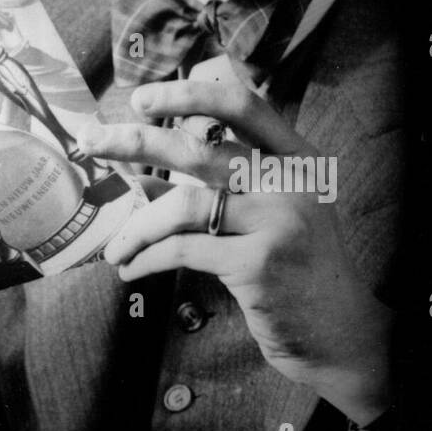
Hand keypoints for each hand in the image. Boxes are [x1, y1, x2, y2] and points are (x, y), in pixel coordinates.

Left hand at [80, 79, 393, 427]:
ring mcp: (278, 222)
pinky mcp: (259, 265)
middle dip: (134, 140)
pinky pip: (183, 249)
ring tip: (113, 246)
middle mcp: (291, 182)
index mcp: (296, 158)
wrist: (341, 335)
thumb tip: (137, 175)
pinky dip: (147, 256)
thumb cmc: (295, 268)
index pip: (243, 104)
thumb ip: (215, 188)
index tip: (141, 99)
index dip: (188, 95)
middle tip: (90, 141)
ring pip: (183, 202)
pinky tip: (130, 267)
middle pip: (200, 147)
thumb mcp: (268, 214)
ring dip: (135, 224)